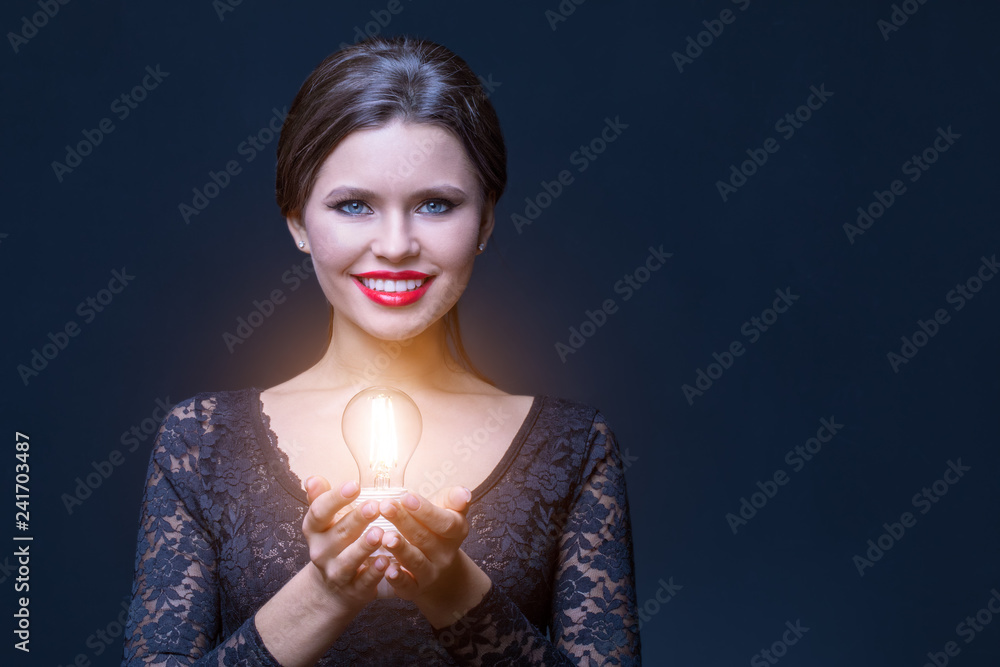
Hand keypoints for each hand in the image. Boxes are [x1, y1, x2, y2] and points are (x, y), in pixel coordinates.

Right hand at [301, 476, 387, 611]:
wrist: (332, 588)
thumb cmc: (334, 542)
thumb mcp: (325, 521)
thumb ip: (321, 498)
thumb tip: (313, 479)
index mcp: (315, 530)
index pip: (320, 512)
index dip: (336, 498)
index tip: (355, 485)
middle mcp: (322, 552)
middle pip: (338, 534)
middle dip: (357, 519)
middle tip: (374, 506)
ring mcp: (336, 573)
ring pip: (349, 560)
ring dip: (365, 547)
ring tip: (380, 534)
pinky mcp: (354, 590)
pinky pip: (364, 582)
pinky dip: (375, 573)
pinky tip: (387, 562)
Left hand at [377, 486, 473, 601]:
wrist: (437, 564)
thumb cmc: (436, 527)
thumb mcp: (447, 510)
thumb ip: (453, 499)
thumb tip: (465, 493)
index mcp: (456, 532)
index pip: (445, 522)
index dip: (426, 511)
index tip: (407, 497)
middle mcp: (445, 554)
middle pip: (425, 538)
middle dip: (404, 521)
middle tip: (386, 506)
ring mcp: (431, 573)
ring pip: (416, 561)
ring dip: (401, 549)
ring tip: (386, 537)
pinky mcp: (415, 588)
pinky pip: (407, 586)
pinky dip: (398, 579)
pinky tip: (387, 570)